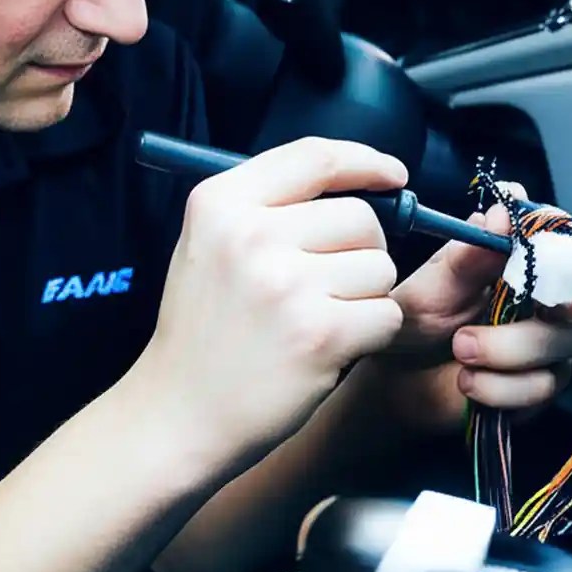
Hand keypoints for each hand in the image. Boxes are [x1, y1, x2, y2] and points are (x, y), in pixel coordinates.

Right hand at [138, 137, 407, 463]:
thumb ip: (271, 207)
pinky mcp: (319, 334)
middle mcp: (252, 235)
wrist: (179, 414)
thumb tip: (362, 185)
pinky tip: (330, 347)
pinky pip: (386, 314)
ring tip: (318, 320)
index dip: (365, 162)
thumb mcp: (209, 245)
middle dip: (362, 251)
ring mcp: (287, 285)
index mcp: (220, 204)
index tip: (392, 174)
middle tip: (327, 286)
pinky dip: (371, 334)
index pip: (315, 156)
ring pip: (380, 267)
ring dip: (365, 297)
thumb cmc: (204, 333)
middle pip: (361, 216)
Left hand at [361, 189, 571, 434]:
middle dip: (523, 325)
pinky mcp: (541, 386)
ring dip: (505, 354)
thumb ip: (467, 256)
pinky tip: (468, 382)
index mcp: (521, 263)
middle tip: (465, 338)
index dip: (570, 255)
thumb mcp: (431, 286)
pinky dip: (501, 388)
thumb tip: (502, 215)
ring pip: (561, 346)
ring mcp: (548, 344)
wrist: (397, 380)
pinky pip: (543, 387)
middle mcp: (544, 299)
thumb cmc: (415, 322)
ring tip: (459, 353)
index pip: (568, 248)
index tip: (548, 262)